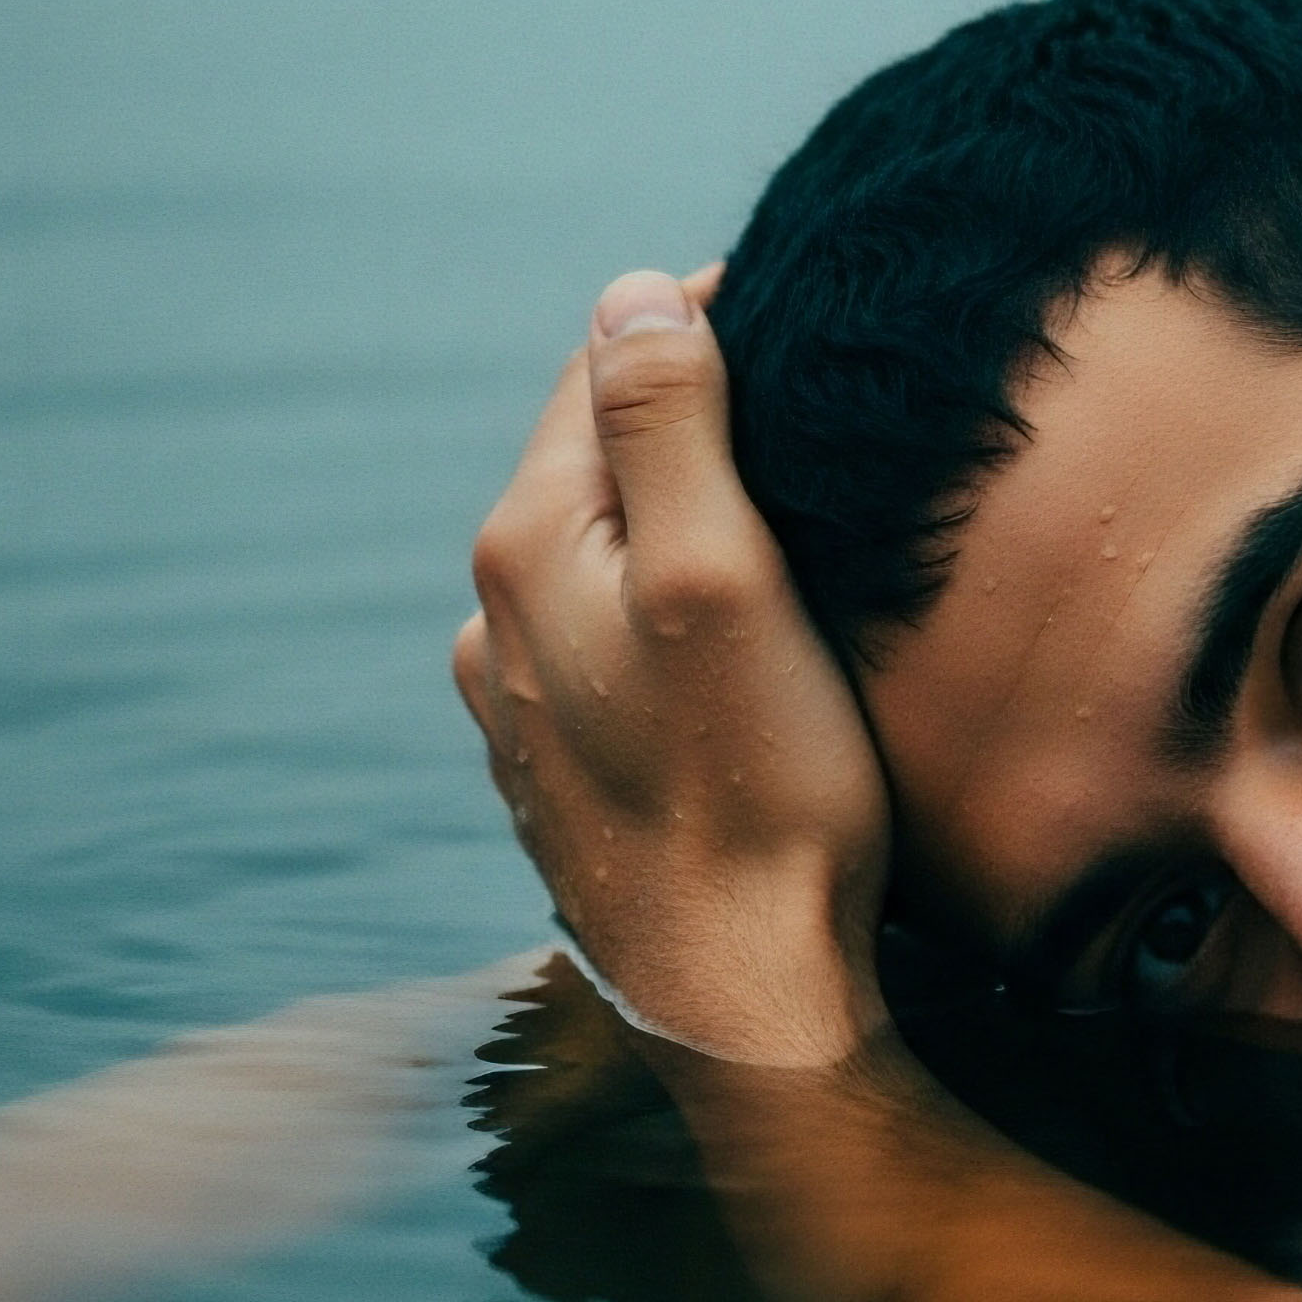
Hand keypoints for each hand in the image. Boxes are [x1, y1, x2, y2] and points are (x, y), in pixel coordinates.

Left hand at [457, 270, 891, 1066]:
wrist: (745, 1010)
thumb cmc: (762, 796)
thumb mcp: (725, 581)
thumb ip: (668, 426)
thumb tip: (629, 291)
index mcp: (527, 550)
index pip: (604, 368)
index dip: (699, 322)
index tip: (798, 308)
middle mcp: (496, 620)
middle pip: (598, 462)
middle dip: (687, 421)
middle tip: (805, 400)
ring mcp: (520, 705)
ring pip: (603, 558)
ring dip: (677, 522)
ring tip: (783, 523)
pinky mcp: (561, 773)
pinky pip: (610, 643)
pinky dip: (667, 610)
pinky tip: (736, 646)